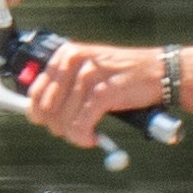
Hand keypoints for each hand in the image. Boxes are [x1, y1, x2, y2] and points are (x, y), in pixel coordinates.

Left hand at [22, 37, 168, 147]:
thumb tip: (35, 111)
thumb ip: (63, 84)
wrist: (158, 71)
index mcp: (66, 54)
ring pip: (63, 120)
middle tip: (72, 131)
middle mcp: (73, 61)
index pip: (34, 92)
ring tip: (86, 134)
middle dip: (57, 126)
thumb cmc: (122, 74)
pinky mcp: (103, 93)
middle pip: (46, 108)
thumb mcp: (88, 68)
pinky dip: (83, 137)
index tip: (51, 123)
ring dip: (73, 134)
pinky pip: (80, 126)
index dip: (39, 114)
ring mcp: (88, 76)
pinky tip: (92, 138)